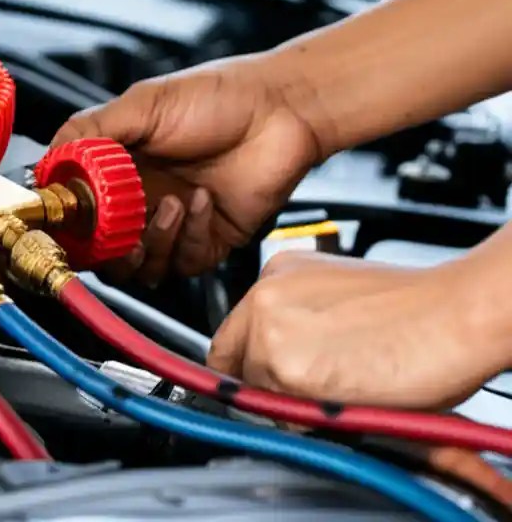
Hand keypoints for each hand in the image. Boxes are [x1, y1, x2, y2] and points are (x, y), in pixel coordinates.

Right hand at [52, 54, 327, 284]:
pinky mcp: (207, 241)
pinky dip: (190, 235)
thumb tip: (49, 158)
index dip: (71, 221)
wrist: (284, 110)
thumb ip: (91, 129)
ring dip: (151, 241)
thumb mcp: (144, 103)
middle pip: (104, 249)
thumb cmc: (221, 97)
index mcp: (118, 167)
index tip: (70, 219)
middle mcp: (141, 199)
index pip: (79, 209)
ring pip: (141, 265)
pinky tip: (203, 200)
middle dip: (108, 247)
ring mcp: (173, 223)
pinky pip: (183, 262)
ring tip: (170, 205)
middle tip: (119, 230)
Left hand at [206, 251, 497, 409]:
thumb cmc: (418, 309)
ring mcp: (267, 332)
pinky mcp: (283, 368)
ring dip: (292, 404)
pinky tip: (347, 394)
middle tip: (320, 389)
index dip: (252, 367)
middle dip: (269, 386)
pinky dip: (309, 418)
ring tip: (345, 386)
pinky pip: (280, 413)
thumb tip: (273, 361)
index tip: (268, 382)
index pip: (234, 335)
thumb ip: (294, 323)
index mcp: (275, 273)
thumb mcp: (336, 298)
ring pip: (258, 394)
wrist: (457, 315)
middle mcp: (263, 296)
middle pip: (238, 365)